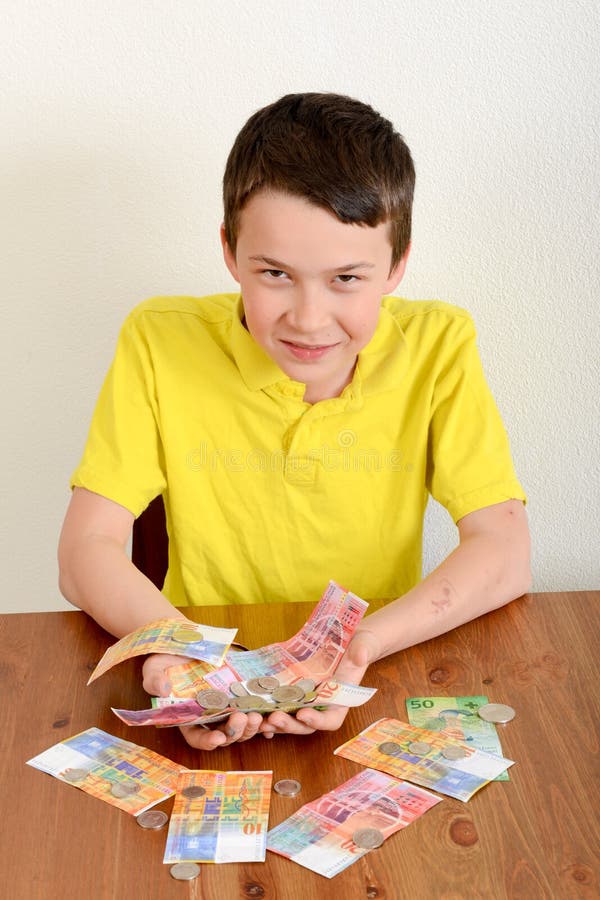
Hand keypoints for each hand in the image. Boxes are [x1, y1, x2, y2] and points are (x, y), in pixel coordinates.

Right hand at [141, 653, 263, 750]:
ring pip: (242, 726)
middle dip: (235, 731)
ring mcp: (228, 707)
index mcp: (188, 718)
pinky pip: (255, 710)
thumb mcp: (155, 668)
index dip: (208, 741)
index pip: (198, 737)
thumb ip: (155, 680)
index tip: (218, 738)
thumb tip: (163, 689)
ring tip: (258, 715)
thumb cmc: (166, 660)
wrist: (186, 642)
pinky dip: (265, 720)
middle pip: (225, 735)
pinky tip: (272, 718)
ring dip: (252, 726)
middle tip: (243, 718)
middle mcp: (210, 717)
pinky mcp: (242, 694)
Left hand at [259, 629, 380, 738]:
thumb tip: (360, 655)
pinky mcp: (296, 692)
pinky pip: (282, 706)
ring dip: (276, 722)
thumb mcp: (364, 646)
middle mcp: (324, 706)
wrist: (350, 641)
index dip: (317, 721)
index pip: (331, 720)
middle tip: (274, 718)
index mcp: (342, 700)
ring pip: (291, 718)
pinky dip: (270, 713)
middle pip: (306, 725)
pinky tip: (255, 713)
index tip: (303, 714)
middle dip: (290, 724)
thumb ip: (363, 651)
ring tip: (259, 719)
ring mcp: (308, 700)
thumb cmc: (360, 646)